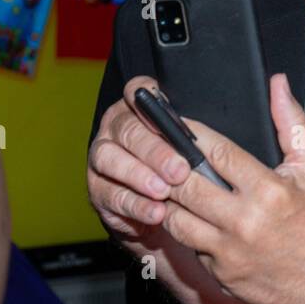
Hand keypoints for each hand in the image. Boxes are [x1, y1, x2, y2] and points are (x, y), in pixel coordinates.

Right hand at [86, 75, 190, 242]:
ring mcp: (102, 158)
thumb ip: (189, 140)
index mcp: (138, 110)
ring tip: (164, 192)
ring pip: (111, 160)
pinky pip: (112, 195)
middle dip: (155, 151)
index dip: (145, 96)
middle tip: (179, 170)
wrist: (163, 212)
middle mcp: (115, 129)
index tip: (159, 107)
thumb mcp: (188, 152)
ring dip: (139, 176)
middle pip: (128, 130)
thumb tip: (207, 143)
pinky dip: (136, 205)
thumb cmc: (178, 171)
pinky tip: (155, 212)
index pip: (136, 91)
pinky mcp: (97, 189)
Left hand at [160, 73, 304, 303]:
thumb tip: (277, 83)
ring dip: (169, 203)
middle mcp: (245, 221)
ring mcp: (231, 252)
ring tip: (170, 189)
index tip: (173, 125)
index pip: (213, 152)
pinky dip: (189, 234)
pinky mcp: (224, 276)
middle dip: (168, 169)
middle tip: (160, 158)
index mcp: (268, 189)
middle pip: (184, 186)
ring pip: (176, 220)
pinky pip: (191, 249)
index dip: (188, 136)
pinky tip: (194, 221)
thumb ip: (291, 122)